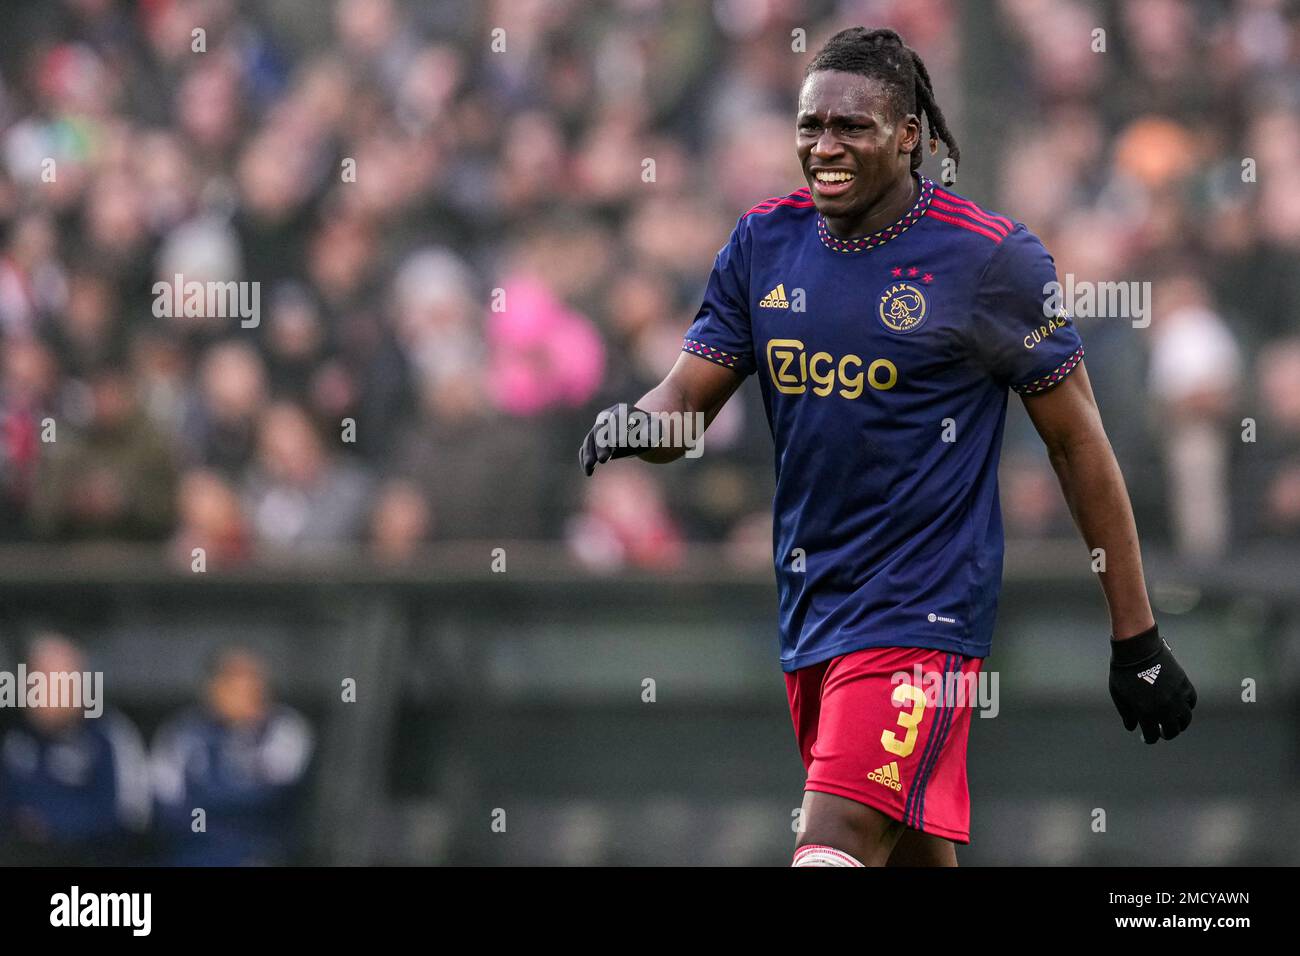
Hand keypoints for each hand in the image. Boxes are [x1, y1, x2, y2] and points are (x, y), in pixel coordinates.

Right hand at [578, 403, 647, 475]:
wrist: (641, 431)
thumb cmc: (651, 430)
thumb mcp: (656, 430)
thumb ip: (652, 432)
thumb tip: (647, 439)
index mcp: (623, 410)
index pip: (617, 418)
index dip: (616, 430)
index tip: (617, 444)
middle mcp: (607, 416)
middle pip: (600, 429)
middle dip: (601, 444)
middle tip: (604, 460)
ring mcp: (598, 427)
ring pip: (590, 439)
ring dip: (589, 454)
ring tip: (590, 468)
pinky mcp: (593, 439)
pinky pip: (585, 447)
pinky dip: (584, 458)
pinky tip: (588, 471)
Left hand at [1108, 624, 1196, 743]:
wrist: (1137, 649)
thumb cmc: (1123, 672)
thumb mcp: (1118, 695)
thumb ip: (1126, 714)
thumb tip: (1132, 728)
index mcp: (1146, 713)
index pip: (1152, 736)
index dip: (1148, 739)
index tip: (1145, 737)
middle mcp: (1164, 709)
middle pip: (1172, 731)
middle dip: (1166, 734)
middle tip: (1162, 732)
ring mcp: (1177, 697)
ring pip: (1185, 719)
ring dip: (1179, 723)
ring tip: (1173, 722)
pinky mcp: (1184, 685)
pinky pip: (1191, 702)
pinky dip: (1187, 706)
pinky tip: (1180, 707)